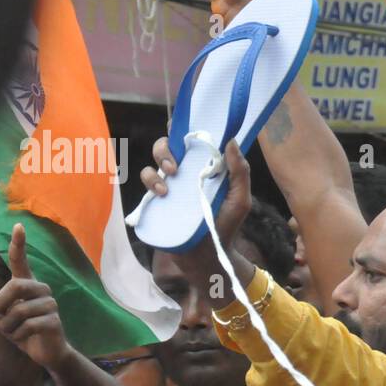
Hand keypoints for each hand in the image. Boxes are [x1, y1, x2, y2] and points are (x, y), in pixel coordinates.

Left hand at [0, 223, 72, 370]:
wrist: (46, 352)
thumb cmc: (22, 330)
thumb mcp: (0, 318)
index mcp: (26, 285)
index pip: (20, 261)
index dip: (18, 244)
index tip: (18, 225)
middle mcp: (40, 290)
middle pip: (16, 285)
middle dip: (1, 304)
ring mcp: (50, 305)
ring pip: (19, 311)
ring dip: (8, 326)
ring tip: (13, 332)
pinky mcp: (54, 321)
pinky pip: (27, 325)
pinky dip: (18, 335)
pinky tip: (24, 338)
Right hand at [140, 136, 253, 274]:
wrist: (208, 255)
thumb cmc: (226, 225)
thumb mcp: (240, 200)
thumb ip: (240, 172)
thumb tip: (231, 141)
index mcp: (204, 168)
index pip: (192, 141)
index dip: (186, 130)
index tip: (187, 131)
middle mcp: (186, 173)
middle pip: (168, 146)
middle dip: (167, 148)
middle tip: (176, 164)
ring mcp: (170, 186)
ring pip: (154, 161)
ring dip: (159, 163)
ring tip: (170, 179)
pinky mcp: (157, 200)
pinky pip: (146, 181)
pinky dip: (150, 181)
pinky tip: (162, 192)